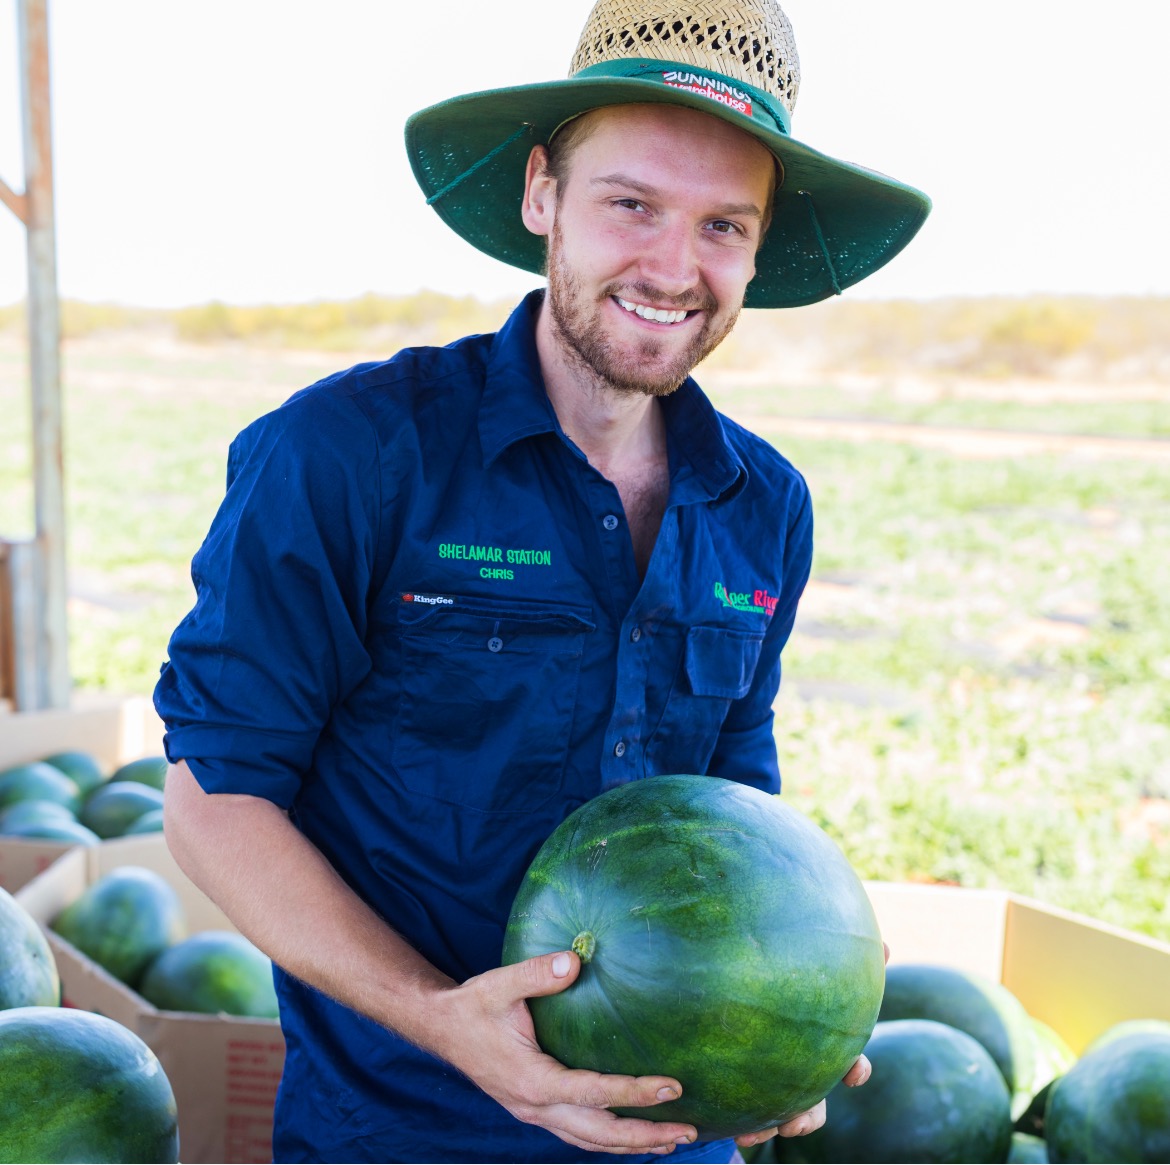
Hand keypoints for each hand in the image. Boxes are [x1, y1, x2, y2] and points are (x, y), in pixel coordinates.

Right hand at [433, 950, 697, 1155]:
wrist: (442, 1028)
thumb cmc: (472, 1006)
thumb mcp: (499, 984)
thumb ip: (536, 973)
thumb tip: (574, 961)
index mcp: (533, 1080)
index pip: (594, 1093)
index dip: (635, 1093)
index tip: (672, 1087)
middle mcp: (536, 1107)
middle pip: (600, 1134)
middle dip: (645, 1136)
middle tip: (688, 1131)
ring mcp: (535, 1114)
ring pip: (590, 1142)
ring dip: (631, 1145)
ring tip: (672, 1142)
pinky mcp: (535, 1110)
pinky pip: (578, 1135)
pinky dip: (608, 1140)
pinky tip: (630, 1134)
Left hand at [736, 941, 889, 1149]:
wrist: (741, 1006)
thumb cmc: (793, 988)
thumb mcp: (815, 972)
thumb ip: (851, 963)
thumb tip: (889, 946)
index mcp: (823, 1047)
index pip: (850, 1063)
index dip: (855, 1069)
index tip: (854, 1074)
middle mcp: (806, 1074)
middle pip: (816, 1104)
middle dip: (809, 1116)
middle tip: (796, 1123)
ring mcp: (781, 1088)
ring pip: (788, 1118)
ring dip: (778, 1126)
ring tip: (761, 1131)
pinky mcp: (754, 1096)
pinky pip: (756, 1119)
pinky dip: (752, 1128)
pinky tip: (738, 1130)